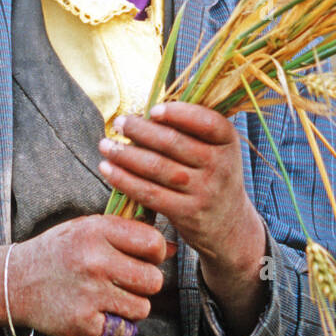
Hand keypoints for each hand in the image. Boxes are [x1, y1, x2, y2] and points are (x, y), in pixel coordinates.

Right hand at [8, 214, 170, 335]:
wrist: (14, 282)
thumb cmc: (58, 251)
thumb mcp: (87, 229)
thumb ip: (127, 234)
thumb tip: (171, 248)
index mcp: (97, 230)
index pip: (153, 243)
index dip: (155, 253)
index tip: (144, 257)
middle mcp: (95, 260)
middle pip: (154, 280)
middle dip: (145, 284)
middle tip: (126, 282)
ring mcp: (89, 293)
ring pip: (142, 308)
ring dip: (132, 307)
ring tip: (111, 297)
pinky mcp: (83, 322)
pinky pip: (123, 330)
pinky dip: (115, 326)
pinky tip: (97, 313)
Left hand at [97, 102, 267, 335]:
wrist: (229, 225)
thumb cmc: (213, 176)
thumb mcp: (217, 149)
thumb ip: (192, 129)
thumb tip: (146, 111)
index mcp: (228, 142)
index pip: (207, 122)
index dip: (179, 113)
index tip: (153, 110)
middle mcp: (220, 166)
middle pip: (173, 143)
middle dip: (140, 130)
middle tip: (119, 122)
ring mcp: (204, 191)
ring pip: (156, 167)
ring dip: (125, 154)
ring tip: (106, 145)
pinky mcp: (187, 213)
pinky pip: (149, 193)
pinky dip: (124, 180)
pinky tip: (107, 169)